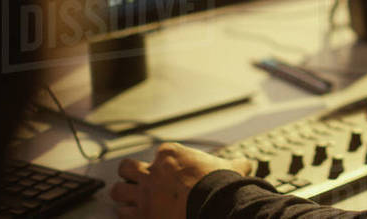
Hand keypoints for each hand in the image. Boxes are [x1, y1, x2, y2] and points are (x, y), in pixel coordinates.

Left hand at [111, 142, 252, 218]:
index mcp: (171, 155)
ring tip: (130, 200)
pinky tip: (134, 216)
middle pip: (126, 167)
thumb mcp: (230, 168)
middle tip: (138, 181)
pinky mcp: (140, 214)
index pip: (158, 154)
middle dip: (129, 174)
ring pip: (118, 190)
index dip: (163, 164)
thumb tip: (247, 165)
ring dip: (123, 195)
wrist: (212, 204)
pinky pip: (122, 212)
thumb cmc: (219, 184)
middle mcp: (152, 171)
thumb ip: (235, 165)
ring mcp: (143, 193)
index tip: (171, 173)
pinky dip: (127, 214)